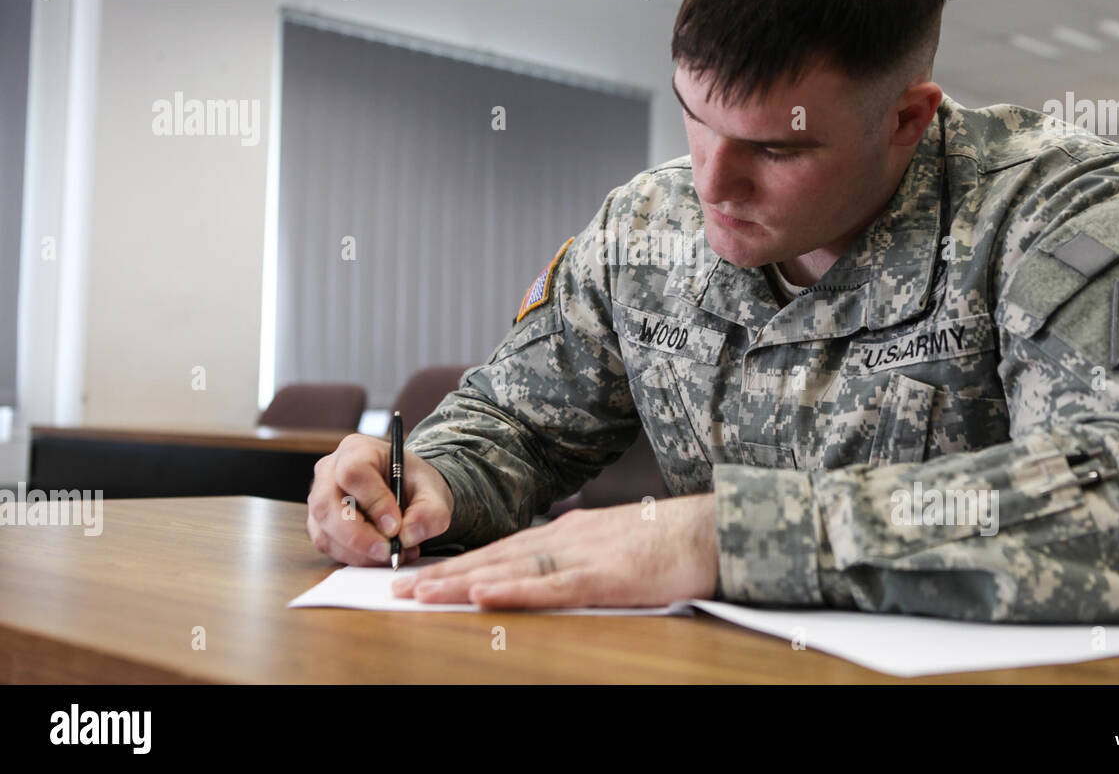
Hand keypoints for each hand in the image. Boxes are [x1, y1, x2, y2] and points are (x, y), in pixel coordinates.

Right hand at [307, 433, 454, 565]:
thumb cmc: (414, 484)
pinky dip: (355, 557)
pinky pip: (328, 546)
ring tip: (394, 552)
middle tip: (388, 551)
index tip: (395, 525)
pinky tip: (380, 554)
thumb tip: (407, 536)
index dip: (373, 502)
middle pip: (327, 505)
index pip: (353, 472)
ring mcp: (319, 498)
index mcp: (357, 449)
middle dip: (359, 536)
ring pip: (325, 532)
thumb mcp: (433, 492)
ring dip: (359, 552)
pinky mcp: (319, 524)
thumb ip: (429, 512)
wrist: (407, 492)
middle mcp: (329, 471)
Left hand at [389, 493, 718, 607]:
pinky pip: (551, 586)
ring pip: (512, 568)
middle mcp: (567, 538)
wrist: (714, 531)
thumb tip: (544, 571)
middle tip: (398, 587)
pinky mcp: (605, 576)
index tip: (421, 575)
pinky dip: (513, 589)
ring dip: (463, 581)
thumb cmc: (668, 543)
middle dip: (445, 573)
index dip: (459, 562)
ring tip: (421, 593)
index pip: (503, 548)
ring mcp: (584, 555)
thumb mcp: (613, 544)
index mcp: (568, 532)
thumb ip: (577, 555)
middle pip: (495, 556)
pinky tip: (482, 592)